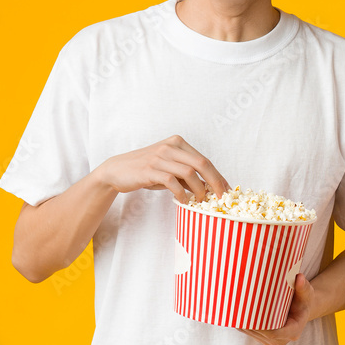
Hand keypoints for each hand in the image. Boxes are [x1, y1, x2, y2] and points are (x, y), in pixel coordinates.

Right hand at [93, 135, 228, 202]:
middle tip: (220, 198)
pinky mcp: (150, 169)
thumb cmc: (146, 171)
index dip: (218, 176)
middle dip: (215, 181)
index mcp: (178, 143)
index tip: (227, 190)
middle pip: (202, 163)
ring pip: (190, 172)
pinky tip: (183, 201)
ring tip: (200, 201)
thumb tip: (209, 189)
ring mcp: (160, 157)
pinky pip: (172, 181)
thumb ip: (187, 176)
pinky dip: (181, 193)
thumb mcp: (169, 169)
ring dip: (198, 189)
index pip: (204, 159)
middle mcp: (171, 146)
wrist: (118, 170)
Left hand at [242, 274, 313, 344]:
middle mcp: (281, 340)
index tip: (250, 314)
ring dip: (243, 322)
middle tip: (237, 305)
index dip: (261, 326)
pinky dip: (243, 324)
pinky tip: (236, 312)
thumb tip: (299, 277)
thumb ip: (303, 286)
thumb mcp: (306, 292)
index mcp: (294, 331)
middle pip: (260, 333)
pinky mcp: (263, 339)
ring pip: (252, 334)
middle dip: (248, 321)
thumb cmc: (304, 299)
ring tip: (234, 306)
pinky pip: (250, 333)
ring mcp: (271, 341)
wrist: (301, 309)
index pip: (275, 333)